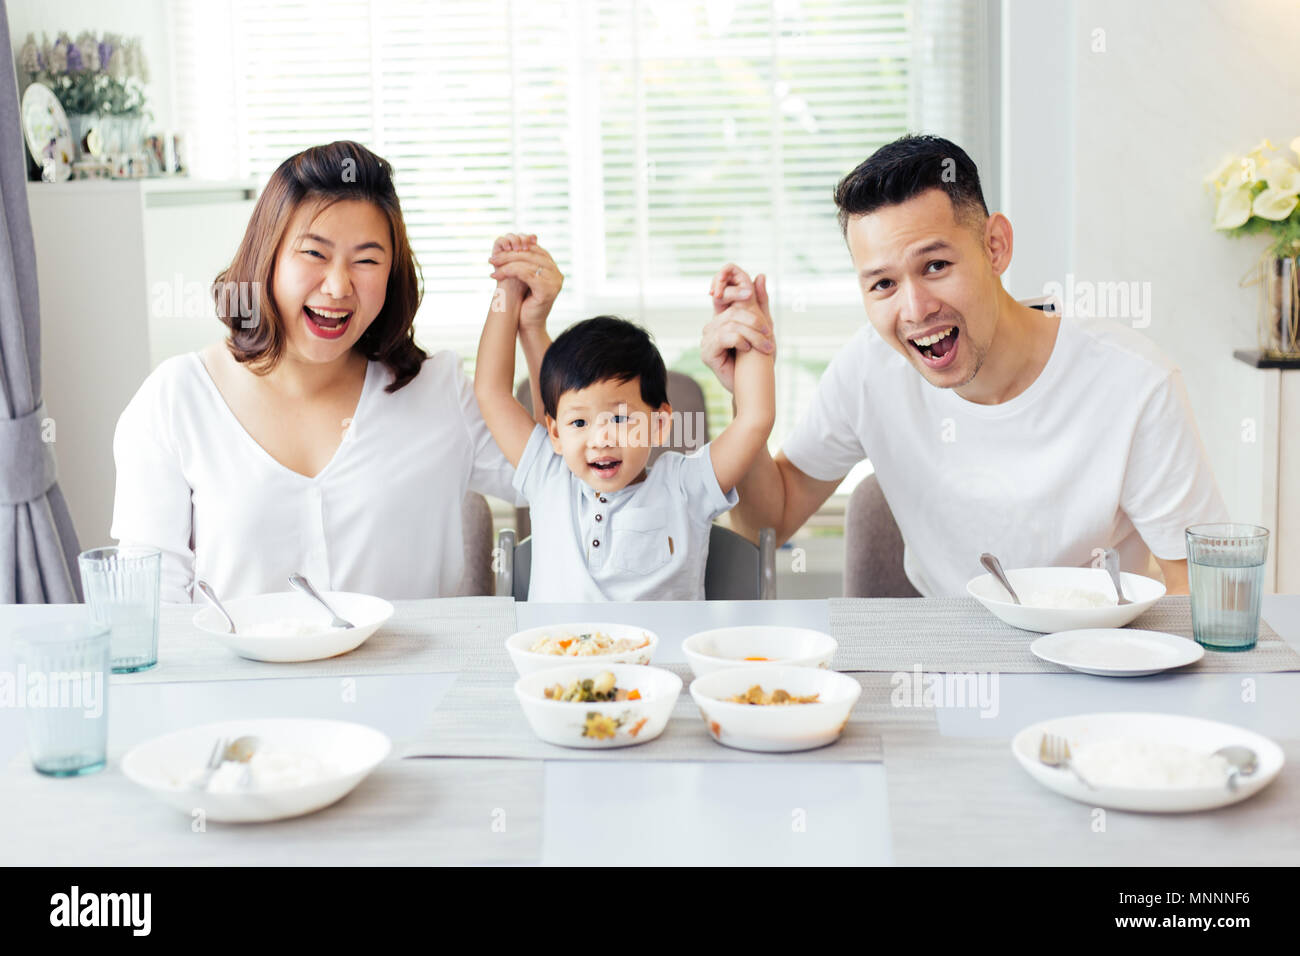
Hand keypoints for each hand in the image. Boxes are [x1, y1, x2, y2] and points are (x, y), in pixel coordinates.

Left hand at [489, 233, 563, 335]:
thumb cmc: (524, 303)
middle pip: (530, 255)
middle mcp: (557, 273)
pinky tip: (497, 275)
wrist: (528, 326)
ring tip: (492, 265)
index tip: (498, 251)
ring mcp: (554, 281)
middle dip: (508, 255)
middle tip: (492, 258)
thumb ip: (524, 261)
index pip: (534, 250)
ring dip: (506, 263)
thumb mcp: (524, 278)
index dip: (515, 248)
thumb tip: (514, 240)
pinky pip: (526, 274)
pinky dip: (509, 271)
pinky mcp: (548, 290)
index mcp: (553, 268)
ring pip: (527, 263)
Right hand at [702, 263, 773, 392]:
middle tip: (770, 334)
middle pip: (733, 311)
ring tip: (765, 347)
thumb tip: (760, 275)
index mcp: (723, 317)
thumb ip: (761, 302)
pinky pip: (725, 336)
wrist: (755, 387)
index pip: (723, 292)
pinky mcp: (706, 352)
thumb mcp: (765, 327)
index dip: (732, 287)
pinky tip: (748, 350)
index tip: (749, 294)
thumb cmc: (759, 359)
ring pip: (732, 324)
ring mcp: (707, 339)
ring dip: (753, 335)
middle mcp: (712, 326)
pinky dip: (741, 341)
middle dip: (755, 321)